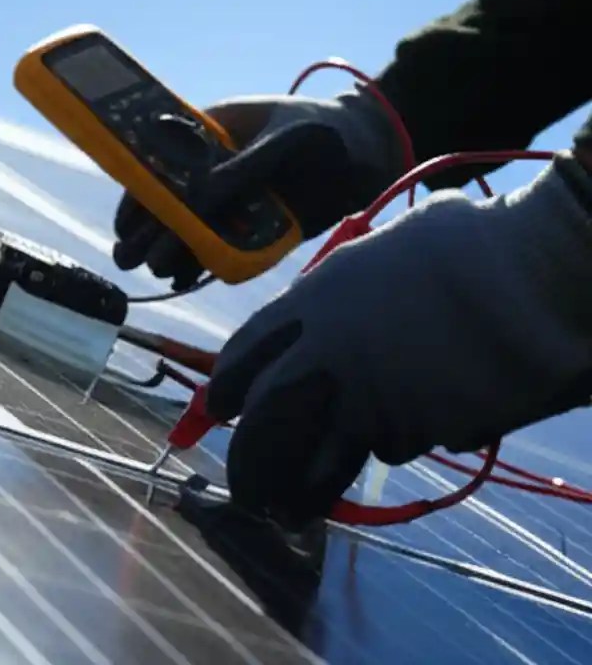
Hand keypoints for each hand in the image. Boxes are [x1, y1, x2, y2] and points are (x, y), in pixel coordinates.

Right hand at [112, 90, 401, 288]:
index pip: (158, 163)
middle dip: (147, 232)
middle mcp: (212, 170)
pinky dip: (200, 264)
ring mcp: (230, 201)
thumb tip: (198, 198)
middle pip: (167, 204)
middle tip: (129, 260)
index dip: (138, 193)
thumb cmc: (327, 132)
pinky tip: (185, 278)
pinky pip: (217, 249)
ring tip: (161, 271)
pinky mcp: (250, 229)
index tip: (127, 222)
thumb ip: (244, 171)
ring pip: (188, 230)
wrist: (371, 158)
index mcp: (208, 135)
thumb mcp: (286, 143)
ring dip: (170, 251)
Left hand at [206, 152, 591, 526]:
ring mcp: (372, 395)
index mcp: (316, 298)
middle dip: (249, 457)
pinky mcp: (417, 427)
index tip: (220, 406)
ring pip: (320, 460)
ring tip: (288, 514)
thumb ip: (356, 281)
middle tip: (241, 484)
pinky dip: (391, 451)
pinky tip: (399, 448)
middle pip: (267, 418)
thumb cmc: (473, 242)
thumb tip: (343, 292)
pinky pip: (392, 450)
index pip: (248, 349)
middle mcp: (329, 351)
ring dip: (301, 491)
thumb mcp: (391, 246)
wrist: (535, 276)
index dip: (229, 384)